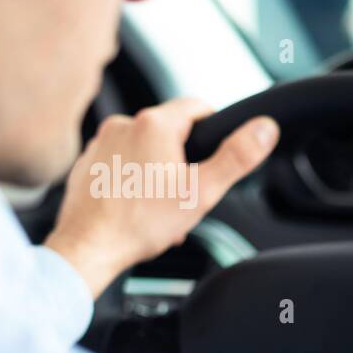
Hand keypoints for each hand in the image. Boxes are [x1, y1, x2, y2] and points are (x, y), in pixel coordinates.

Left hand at [44, 97, 279, 297]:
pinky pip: (121, 162)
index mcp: (154, 125)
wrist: (89, 246)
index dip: (214, 128)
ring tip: (162, 205)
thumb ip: (237, 157)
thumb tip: (265, 129)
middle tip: (188, 191)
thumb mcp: (203, 191)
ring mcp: (101, 143)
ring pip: (144, 148)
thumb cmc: (141, 222)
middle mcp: (123, 125)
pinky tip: (138, 206)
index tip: (215, 154)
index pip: (197, 106)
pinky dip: (134, 179)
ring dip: (159, 170)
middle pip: (170, 130)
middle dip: (184, 158)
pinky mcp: (88, 162)